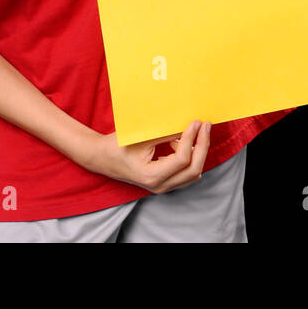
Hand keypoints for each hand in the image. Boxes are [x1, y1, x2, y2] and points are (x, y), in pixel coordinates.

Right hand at [80, 119, 211, 192]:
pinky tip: (181, 140)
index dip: (192, 139)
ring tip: (194, 131)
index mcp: (152, 175)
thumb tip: (187, 125)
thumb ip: (165, 134)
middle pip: (194, 169)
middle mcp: (160, 185)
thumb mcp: (141, 137)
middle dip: (202, 145)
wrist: (102, 158)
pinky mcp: (165, 182)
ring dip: (197, 151)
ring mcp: (163, 186)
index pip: (182, 159)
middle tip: (205, 126)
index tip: (196, 122)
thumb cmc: (117, 146)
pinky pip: (186, 172)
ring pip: (193, 172)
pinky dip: (190, 156)